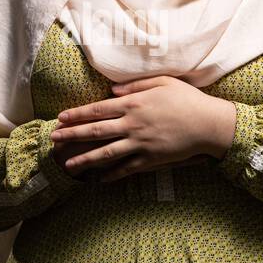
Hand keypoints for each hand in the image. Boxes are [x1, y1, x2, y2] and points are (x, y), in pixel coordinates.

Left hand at [49, 76, 236, 182]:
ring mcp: (140, 144)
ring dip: (85, 159)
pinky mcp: (151, 159)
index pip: (97, 109)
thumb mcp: (162, 82)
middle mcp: (133, 124)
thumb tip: (112, 91)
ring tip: (69, 165)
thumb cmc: (187, 99)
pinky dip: (112, 175)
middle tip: (54, 140)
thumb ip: (135, 85)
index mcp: (134, 104)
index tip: (61, 118)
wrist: (209, 124)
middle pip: (95, 131)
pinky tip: (99, 180)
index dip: (77, 114)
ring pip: (106, 153)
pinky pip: (127, 168)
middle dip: (72, 135)